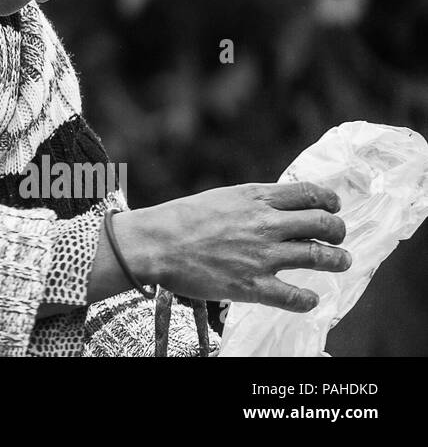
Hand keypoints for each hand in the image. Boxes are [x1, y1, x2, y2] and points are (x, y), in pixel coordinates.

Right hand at [115, 182, 351, 312]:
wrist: (155, 244)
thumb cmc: (182, 219)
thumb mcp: (222, 197)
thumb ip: (254, 202)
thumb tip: (279, 207)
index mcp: (256, 198)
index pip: (310, 194)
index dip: (330, 201)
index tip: (334, 207)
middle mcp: (265, 224)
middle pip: (324, 224)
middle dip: (338, 231)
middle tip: (338, 237)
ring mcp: (262, 257)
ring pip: (320, 257)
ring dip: (337, 260)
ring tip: (340, 262)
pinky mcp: (253, 287)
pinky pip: (296, 297)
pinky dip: (309, 300)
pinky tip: (309, 298)